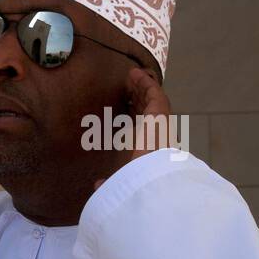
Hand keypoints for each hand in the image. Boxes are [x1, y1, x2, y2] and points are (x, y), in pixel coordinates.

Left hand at [93, 67, 173, 191]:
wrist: (152, 181)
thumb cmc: (137, 182)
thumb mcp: (120, 181)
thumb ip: (111, 180)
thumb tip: (98, 185)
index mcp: (150, 148)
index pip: (143, 126)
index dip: (136, 114)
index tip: (126, 106)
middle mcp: (157, 133)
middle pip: (147, 109)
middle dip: (138, 97)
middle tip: (128, 85)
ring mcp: (160, 122)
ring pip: (151, 99)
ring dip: (142, 87)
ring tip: (131, 75)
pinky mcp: (160, 114)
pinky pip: (154, 93)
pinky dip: (146, 83)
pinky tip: (135, 73)